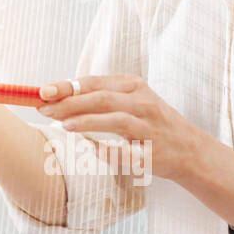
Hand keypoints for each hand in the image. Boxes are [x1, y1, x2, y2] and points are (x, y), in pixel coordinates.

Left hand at [36, 74, 201, 181]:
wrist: (190, 150)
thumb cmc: (153, 124)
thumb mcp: (133, 101)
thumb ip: (103, 97)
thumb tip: (61, 96)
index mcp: (134, 86)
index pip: (94, 82)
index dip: (67, 86)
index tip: (43, 91)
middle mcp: (142, 102)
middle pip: (101, 98)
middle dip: (69, 103)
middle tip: (43, 108)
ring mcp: (148, 126)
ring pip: (114, 119)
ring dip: (85, 122)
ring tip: (62, 125)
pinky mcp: (152, 150)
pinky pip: (125, 151)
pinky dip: (107, 151)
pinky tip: (92, 150)